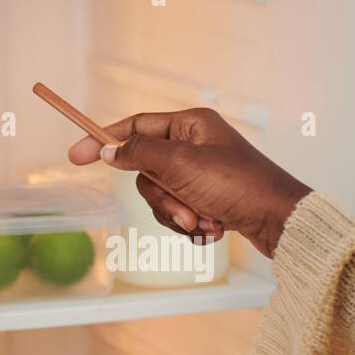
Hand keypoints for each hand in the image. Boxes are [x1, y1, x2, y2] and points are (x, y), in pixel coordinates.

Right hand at [68, 107, 310, 258]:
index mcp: (190, 124)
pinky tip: (215, 229)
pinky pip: (180, 212)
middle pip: (146, 170)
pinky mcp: (210, 198)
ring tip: (205, 223)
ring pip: (161, 196)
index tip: (74, 156)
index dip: (102, 139)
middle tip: (185, 210)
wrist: (281, 222)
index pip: (134, 126)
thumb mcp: (181, 165)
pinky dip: (192, 225)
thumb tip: (108, 148)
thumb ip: (139, 153)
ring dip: (178, 215)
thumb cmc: (238, 186)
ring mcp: (203, 173)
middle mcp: (196, 144)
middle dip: (162, 198)